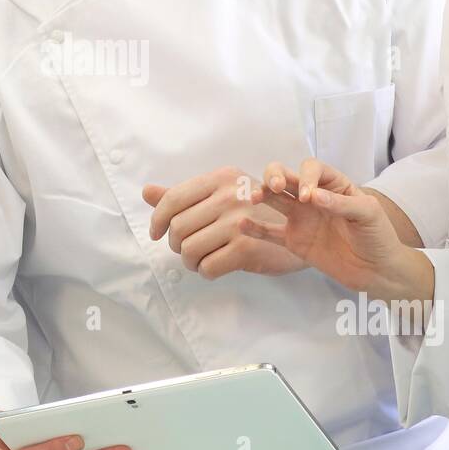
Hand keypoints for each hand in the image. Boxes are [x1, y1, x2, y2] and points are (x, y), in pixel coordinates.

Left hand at [142, 166, 308, 279]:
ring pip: (189, 249)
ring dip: (190, 261)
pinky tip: (215, 267)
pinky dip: (206, 271)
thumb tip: (146, 191)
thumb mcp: (222, 195)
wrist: (303, 232)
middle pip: (177, 227)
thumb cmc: (257, 214)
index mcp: (221, 178)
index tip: (157, 234)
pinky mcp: (246, 248)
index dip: (158, 219)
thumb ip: (184, 195)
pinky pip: (207, 267)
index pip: (173, 198)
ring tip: (201, 259)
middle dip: (177, 244)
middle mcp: (229, 196)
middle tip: (188, 249)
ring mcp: (238, 222)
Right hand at [240, 159, 433, 303]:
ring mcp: (301, 218)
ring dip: (262, 194)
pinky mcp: (294, 241)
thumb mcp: (368, 213)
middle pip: (287, 177)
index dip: (306, 178)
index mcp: (333, 184)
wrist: (377, 271)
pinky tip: (242, 224)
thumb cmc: (378, 236)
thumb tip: (312, 196)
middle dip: (276, 176)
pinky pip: (270, 232)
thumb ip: (341, 203)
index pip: (311, 169)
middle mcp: (312, 197)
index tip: (309, 197)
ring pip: (275, 200)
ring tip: (253, 197)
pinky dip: (255, 228)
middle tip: (275, 187)